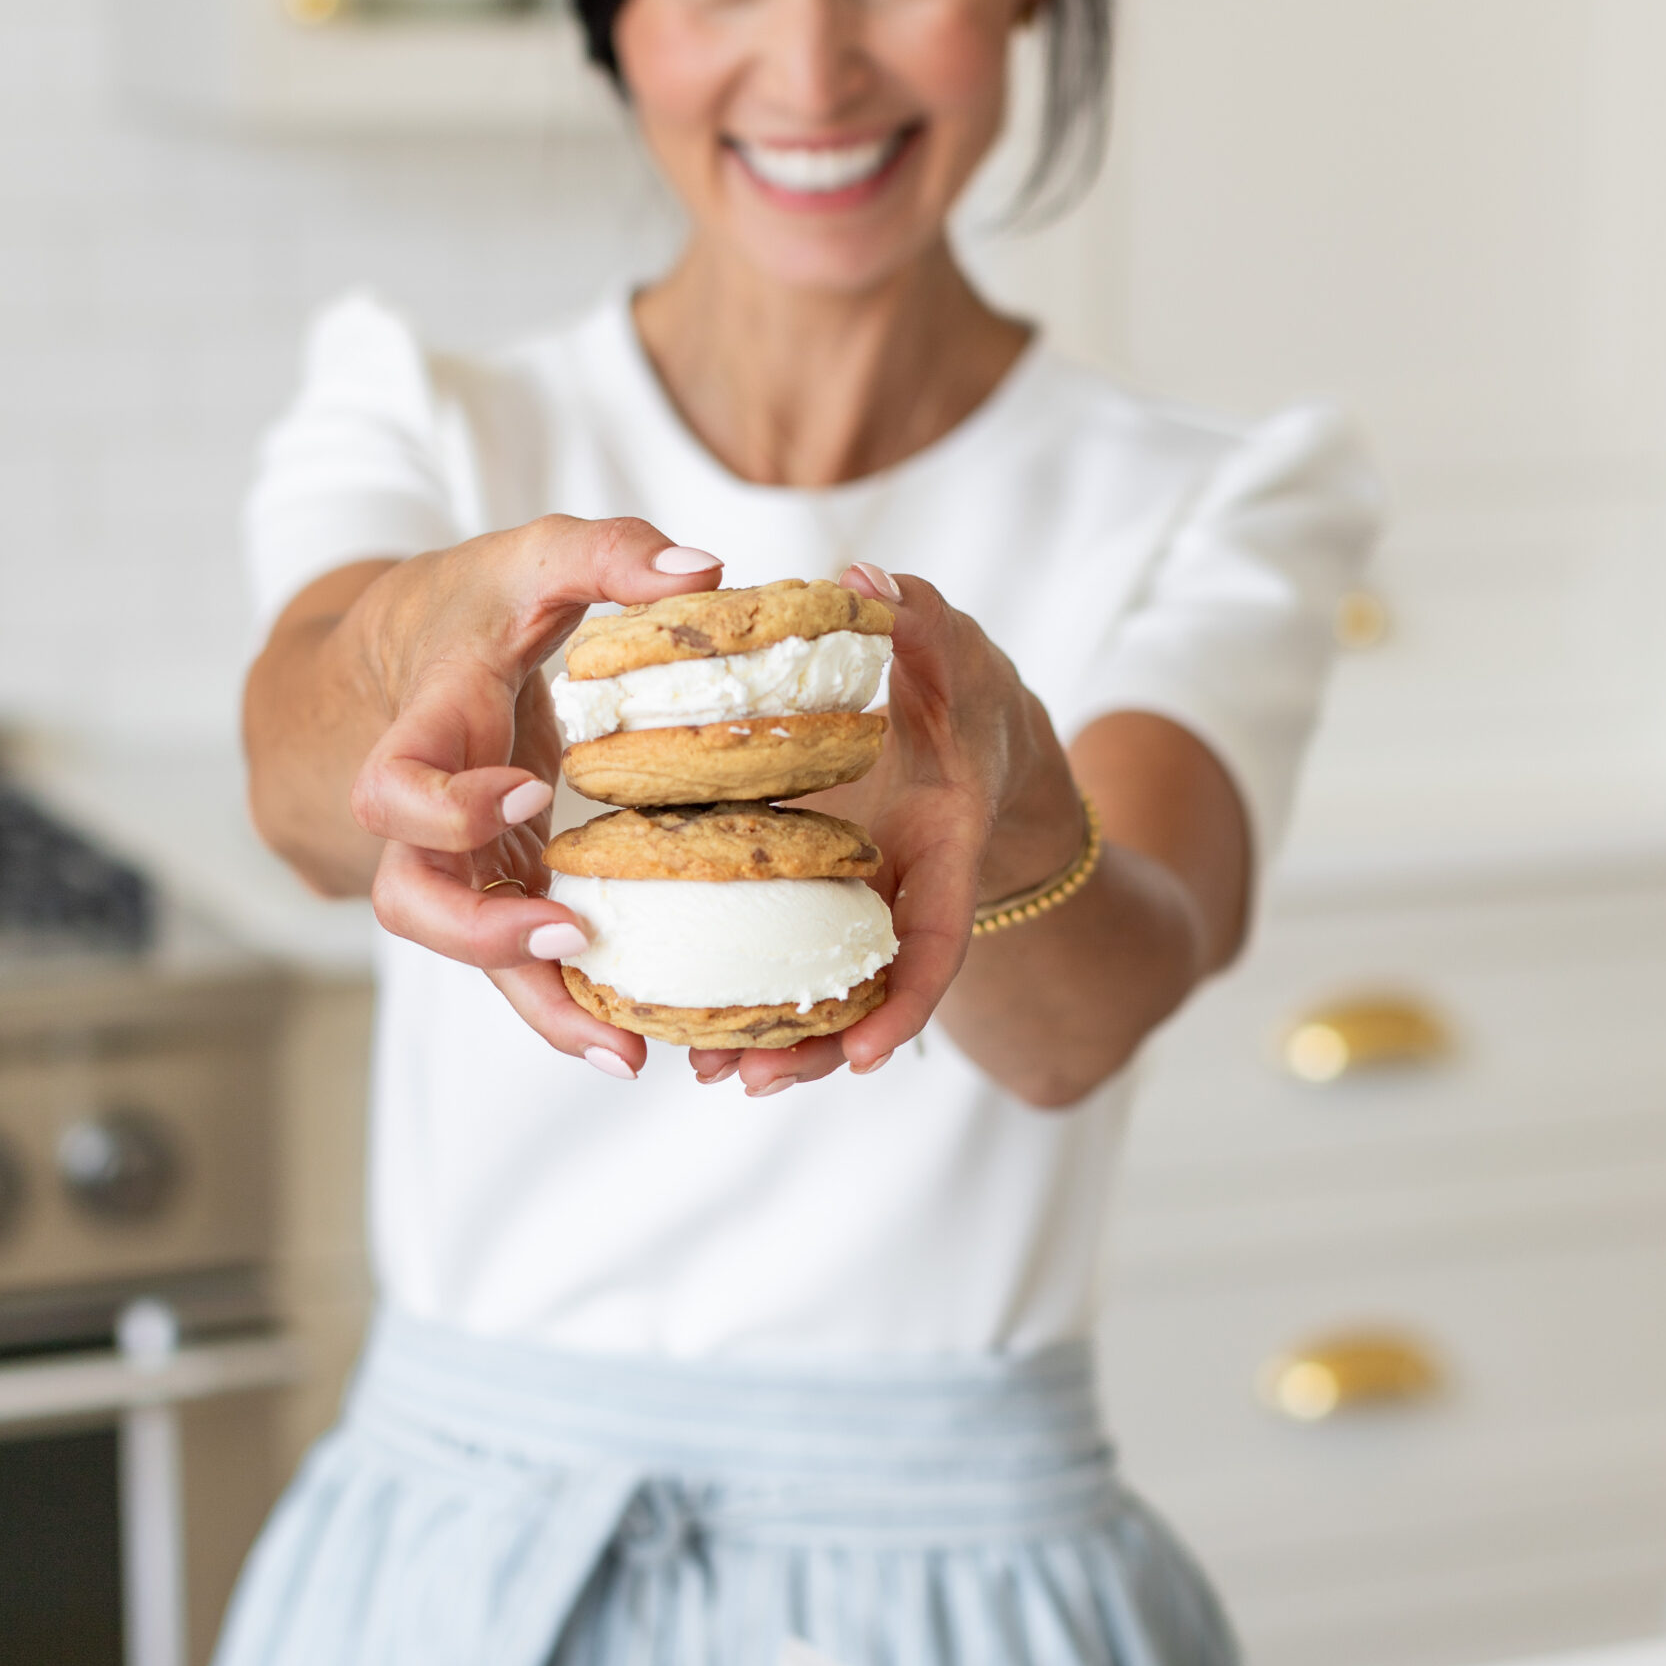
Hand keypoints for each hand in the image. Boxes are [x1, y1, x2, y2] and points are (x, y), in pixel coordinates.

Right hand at [349, 518, 721, 1077]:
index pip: (394, 786)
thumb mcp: (533, 554)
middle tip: (567, 938)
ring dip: (543, 1006)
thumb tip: (703, 570)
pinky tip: (637, 1038)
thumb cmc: (469, 604)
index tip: (527, 793)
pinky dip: (571, 1000)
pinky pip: (523, 957)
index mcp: (426, 730)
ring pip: (474, 953)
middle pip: (412, 902)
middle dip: (481, 936)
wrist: (402, 654)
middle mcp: (429, 818)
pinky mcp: (502, 884)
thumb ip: (610, 551)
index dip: (445, 807)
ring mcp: (463, 862)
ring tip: (626, 1054)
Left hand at [688, 562, 1081, 1096]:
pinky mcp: (816, 897)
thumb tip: (864, 582)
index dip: (906, 998)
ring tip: (712, 1075)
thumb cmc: (964, 686)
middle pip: (870, 990)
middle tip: (754, 1083)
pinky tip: (693, 1031)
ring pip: (822, 988)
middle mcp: (902, 891)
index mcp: (943, 844)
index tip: (871, 1057)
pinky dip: (746, 995)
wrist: (972, 726)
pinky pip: (783, 954)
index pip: (936, 935)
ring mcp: (859, 905)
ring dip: (774, 1039)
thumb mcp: (952, 644)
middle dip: (818, 1043)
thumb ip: (919, 616)